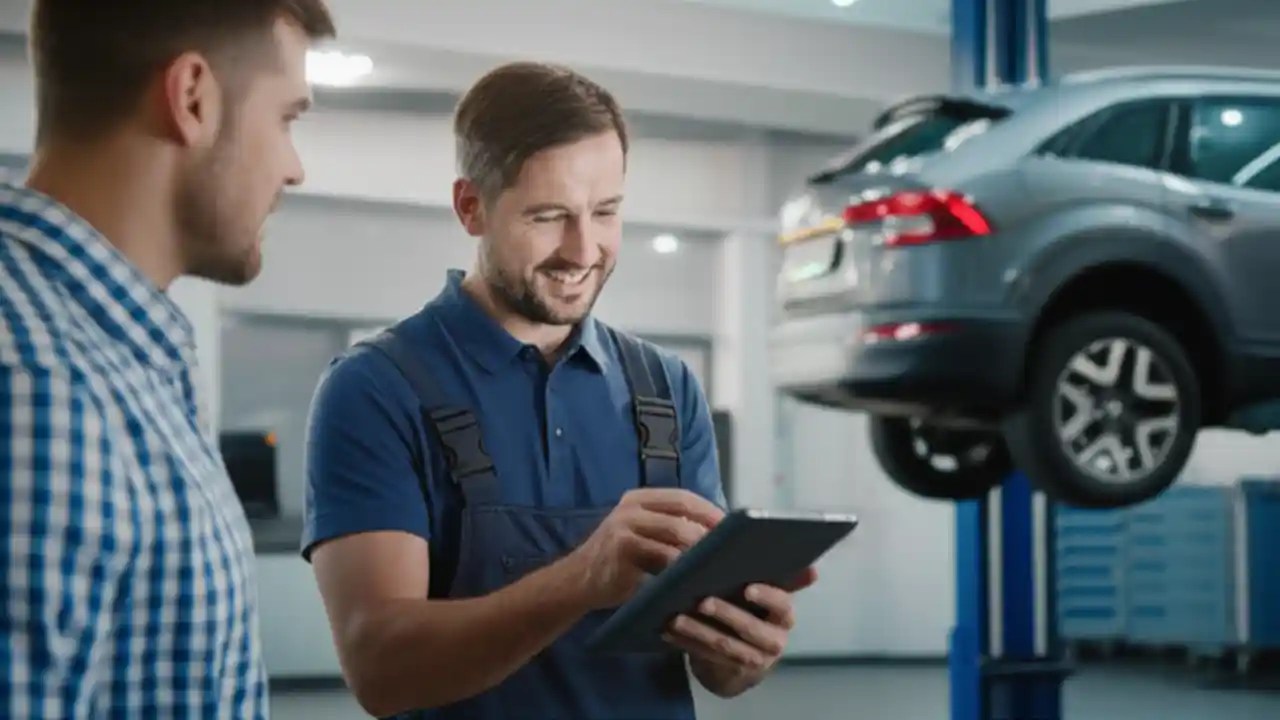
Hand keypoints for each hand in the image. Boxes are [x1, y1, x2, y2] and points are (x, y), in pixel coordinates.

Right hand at [565, 489, 724, 609]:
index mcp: (639, 499)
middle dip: (709, 528)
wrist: (577, 581)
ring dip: (699, 548)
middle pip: (681, 511)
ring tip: (718, 562)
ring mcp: (624, 526)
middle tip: (731, 546)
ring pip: (674, 532)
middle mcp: (631, 507)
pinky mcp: (622, 549)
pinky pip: (661, 556)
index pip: (683, 497)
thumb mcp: (639, 535)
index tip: (733, 526)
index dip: (709, 510)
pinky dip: (681, 567)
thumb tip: (714, 535)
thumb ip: (667, 529)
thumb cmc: (617, 561)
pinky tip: (694, 577)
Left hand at [664, 567, 818, 675]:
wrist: (744, 657)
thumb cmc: (749, 611)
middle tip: (702, 601)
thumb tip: (760, 539)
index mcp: (783, 614)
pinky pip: (708, 656)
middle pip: (750, 627)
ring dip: (698, 630)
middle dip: (725, 613)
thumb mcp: (759, 592)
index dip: (767, 597)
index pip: (783, 605)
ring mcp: (756, 659)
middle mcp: (775, 639)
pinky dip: (687, 642)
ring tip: (676, 618)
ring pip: (725, 644)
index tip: (748, 589)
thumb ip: (763, 573)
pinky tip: (669, 631)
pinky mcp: (733, 671)